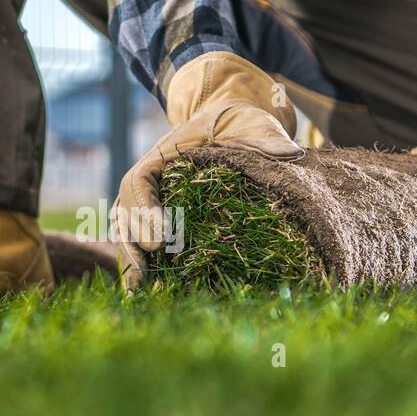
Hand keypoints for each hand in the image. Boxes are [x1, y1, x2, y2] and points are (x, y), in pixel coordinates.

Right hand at [113, 52, 301, 289]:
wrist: (229, 125)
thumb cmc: (238, 123)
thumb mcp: (252, 122)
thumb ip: (265, 138)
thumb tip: (289, 155)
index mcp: (164, 154)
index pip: (142, 180)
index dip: (145, 210)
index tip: (159, 239)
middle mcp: (150, 178)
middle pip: (128, 211)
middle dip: (135, 243)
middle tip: (147, 271)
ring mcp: (151, 199)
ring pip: (129, 230)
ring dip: (132, 261)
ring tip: (138, 292)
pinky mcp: (160, 217)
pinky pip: (143, 240)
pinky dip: (143, 265)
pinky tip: (148, 292)